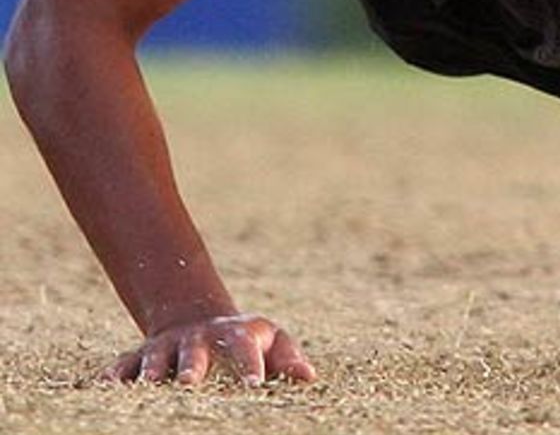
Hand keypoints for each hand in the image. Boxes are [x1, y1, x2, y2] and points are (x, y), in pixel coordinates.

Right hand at [102, 313, 315, 386]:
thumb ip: (288, 358)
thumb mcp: (270, 341)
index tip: (254, 387)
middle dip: (190, 368)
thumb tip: (307, 378)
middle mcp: (197, 340)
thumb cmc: (245, 340)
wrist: (198, 320)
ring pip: (155, 360)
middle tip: (188, 384)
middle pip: (194, 353)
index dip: (250, 367)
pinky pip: (121, 367)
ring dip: (150, 374)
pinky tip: (102, 389)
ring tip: (147, 389)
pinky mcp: (138, 358)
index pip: (245, 348)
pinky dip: (112, 378)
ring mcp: (165, 348)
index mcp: (234, 335)